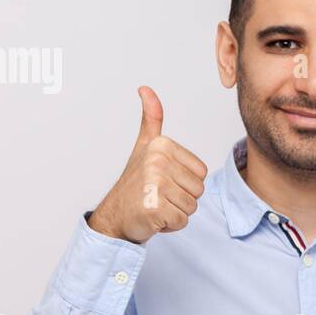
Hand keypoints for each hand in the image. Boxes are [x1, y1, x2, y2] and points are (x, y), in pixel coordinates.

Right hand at [87, 86, 208, 244]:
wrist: (114, 216)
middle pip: (199, 190)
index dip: (186, 182)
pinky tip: (153, 217)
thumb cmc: (135, 183)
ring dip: (176, 212)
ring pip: (192, 207)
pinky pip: (182, 221)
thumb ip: (151, 118)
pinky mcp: (154, 208)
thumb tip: (146, 89)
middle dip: (182, 199)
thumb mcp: (145, 146)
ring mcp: (155, 185)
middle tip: (159, 196)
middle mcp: (157, 162)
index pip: (201, 173)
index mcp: (161, 146)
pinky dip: (170, 225)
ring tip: (156, 205)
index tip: (163, 181)